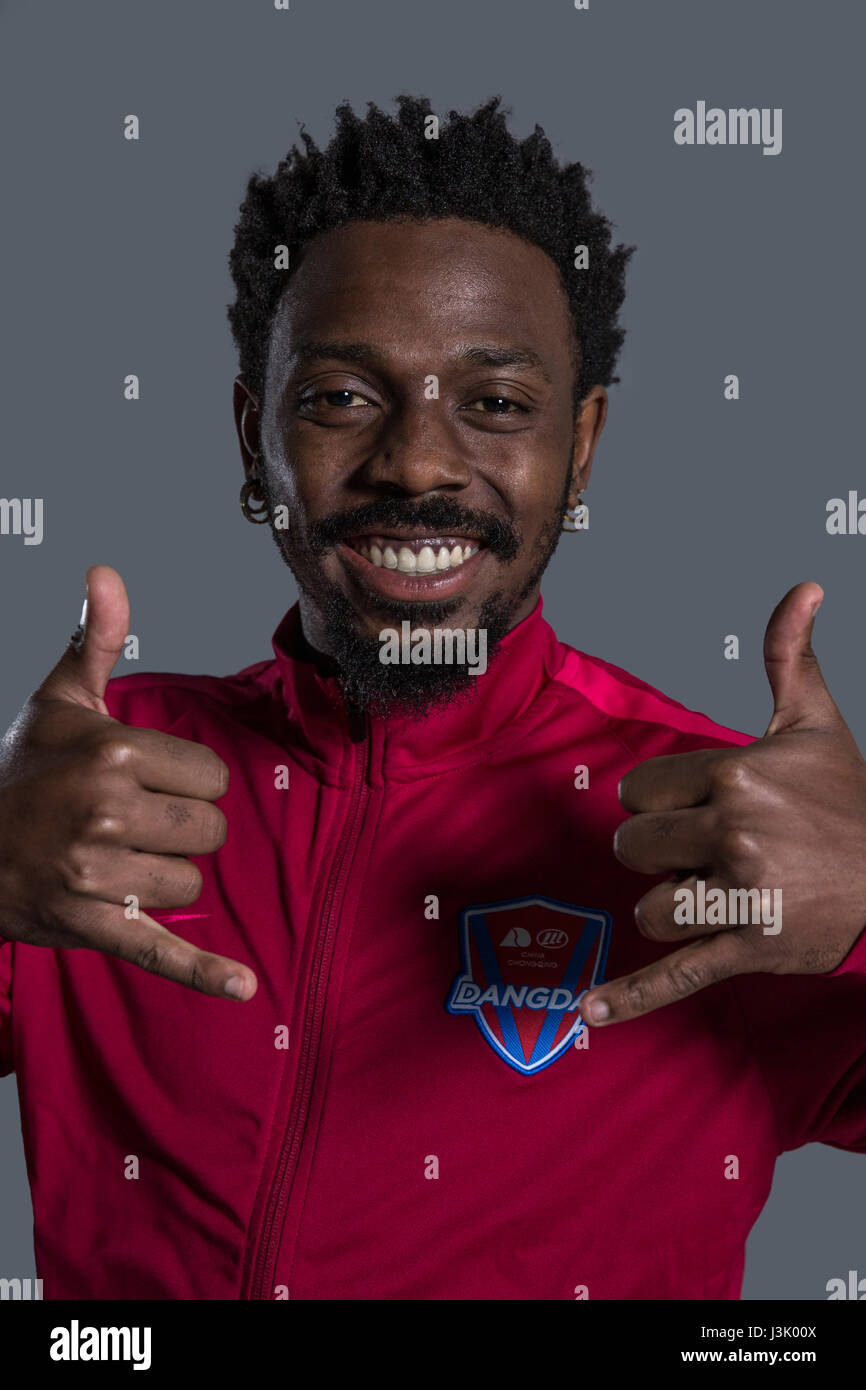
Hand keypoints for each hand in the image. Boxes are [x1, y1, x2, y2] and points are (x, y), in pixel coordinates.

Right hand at [0, 565, 256, 1000]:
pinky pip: (162, 953)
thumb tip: (106, 572)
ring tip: (114, 863)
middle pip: (209, 831)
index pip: (212, 776)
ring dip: (165, 879)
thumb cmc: (21, 770)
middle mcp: (108, 812)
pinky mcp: (91, 927)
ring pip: (191, 885)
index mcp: (114, 752)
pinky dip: (206, 974)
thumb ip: (94, 638)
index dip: (187, 782)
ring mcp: (97, 875)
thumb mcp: (58, 700)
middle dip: (179, 830)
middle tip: (128, 826)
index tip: (146, 783)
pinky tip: (246, 989)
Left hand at [580, 581, 865, 1025]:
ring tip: (723, 895)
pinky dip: (633, 998)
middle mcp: (737, 831)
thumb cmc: (849, 796)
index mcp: (737, 773)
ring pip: (651, 907)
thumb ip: (790, 655)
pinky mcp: (752, 947)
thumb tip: (802, 585)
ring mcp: (744, 894)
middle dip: (660, 854)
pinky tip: (591, 1015)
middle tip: (710, 854)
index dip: (659, 803)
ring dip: (673, 907)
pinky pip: (678, 973)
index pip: (637, 792)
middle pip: (633, 848)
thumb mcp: (815, 721)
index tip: (699, 808)